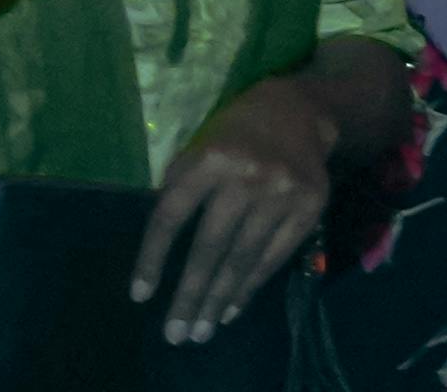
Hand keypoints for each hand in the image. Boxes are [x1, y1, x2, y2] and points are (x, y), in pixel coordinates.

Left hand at [133, 77, 337, 343]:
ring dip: (218, 300)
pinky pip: (272, 259)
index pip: (172, 213)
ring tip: (200, 330)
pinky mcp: (307, 210)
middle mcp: (244, 177)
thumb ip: (182, 181)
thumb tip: (162, 234)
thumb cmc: (238, 128)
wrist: (300, 111)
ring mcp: (279, 195)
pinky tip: (231, 309)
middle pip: (209, 247)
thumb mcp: (201, 140)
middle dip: (189, 295)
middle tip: (175, 334)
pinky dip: (249, 287)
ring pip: (242, 260)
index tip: (140, 295)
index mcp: (209, 156)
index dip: (153, 256)